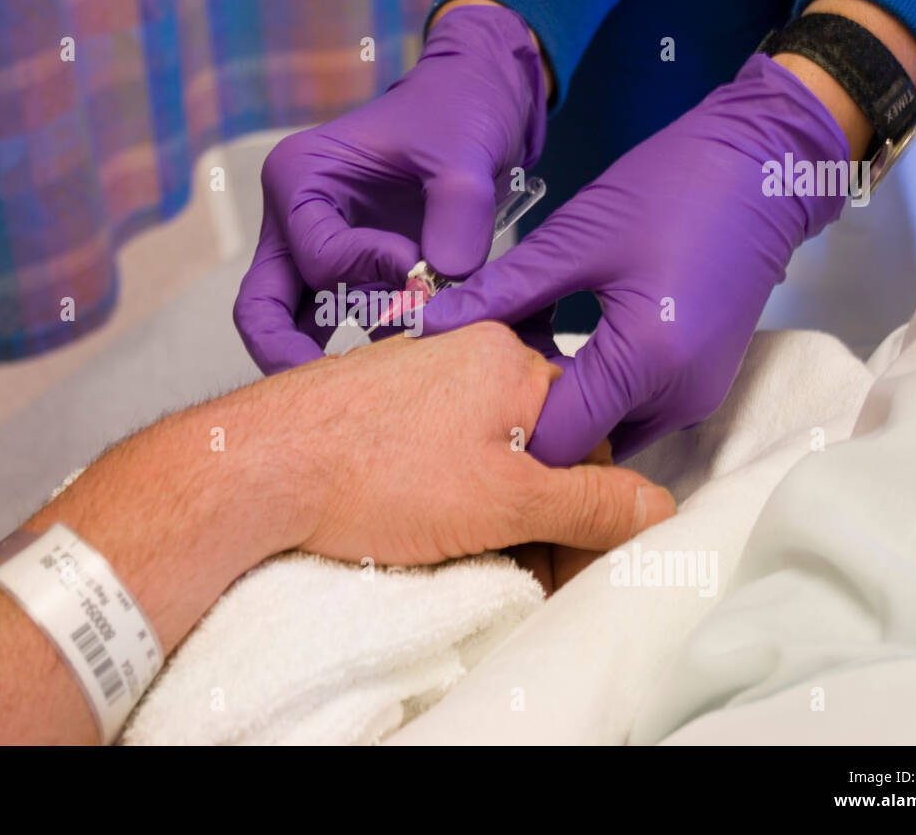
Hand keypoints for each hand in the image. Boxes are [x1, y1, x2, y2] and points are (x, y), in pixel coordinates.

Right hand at [233, 3, 546, 373]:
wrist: (476, 100)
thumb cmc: (459, 111)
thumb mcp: (464, 153)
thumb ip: (457, 214)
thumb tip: (445, 282)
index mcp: (299, 177)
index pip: (319, 256)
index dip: (373, 271)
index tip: (425, 268)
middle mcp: (291, 216)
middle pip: (260, 306)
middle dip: (288, 357)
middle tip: (331, 406)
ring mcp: (310, 246)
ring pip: (286, 324)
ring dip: (323, 361)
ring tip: (373, 397)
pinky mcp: (342, 270)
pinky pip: (328, 324)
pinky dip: (355, 351)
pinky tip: (394, 374)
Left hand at [259, 322, 674, 565]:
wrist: (256, 465)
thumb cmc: (372, 473)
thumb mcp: (504, 503)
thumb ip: (591, 505)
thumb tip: (659, 510)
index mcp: (510, 361)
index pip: (590, 436)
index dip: (587, 506)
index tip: (566, 555)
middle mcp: (466, 352)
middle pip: (537, 444)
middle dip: (535, 510)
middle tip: (514, 563)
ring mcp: (418, 372)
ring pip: (486, 449)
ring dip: (489, 505)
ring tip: (457, 546)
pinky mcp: (378, 397)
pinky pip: (437, 445)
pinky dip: (442, 488)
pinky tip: (416, 521)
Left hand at [421, 53, 850, 464]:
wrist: (764, 167)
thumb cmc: (669, 190)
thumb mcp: (574, 239)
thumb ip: (502, 291)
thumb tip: (429, 322)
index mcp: (645, 363)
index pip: (557, 439)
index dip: (504, 425)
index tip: (462, 397)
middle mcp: (677, 400)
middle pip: (582, 443)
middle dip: (530, 417)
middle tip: (481, 378)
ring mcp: (695, 399)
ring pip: (606, 431)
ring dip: (563, 407)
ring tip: (517, 362)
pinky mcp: (699, 385)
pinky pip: (632, 411)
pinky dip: (594, 395)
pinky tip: (560, 353)